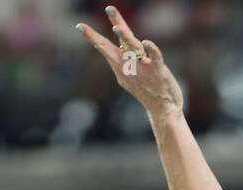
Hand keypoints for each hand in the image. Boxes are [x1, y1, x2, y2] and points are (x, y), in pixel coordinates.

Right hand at [77, 6, 182, 120]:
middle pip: (111, 48)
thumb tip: (109, 43)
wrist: (163, 110)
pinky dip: (151, 50)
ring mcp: (143, 69)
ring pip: (132, 49)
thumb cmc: (147, 90)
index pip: (104, 47)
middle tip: (84, 25)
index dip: (92, 36)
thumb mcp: (129, 75)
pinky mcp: (159, 72)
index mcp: (120, 67)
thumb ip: (122, 58)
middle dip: (97, 37)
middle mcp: (128, 67)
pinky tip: (147, 42)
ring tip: (117, 27)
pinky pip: (155, 58)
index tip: (79, 26)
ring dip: (125, 38)